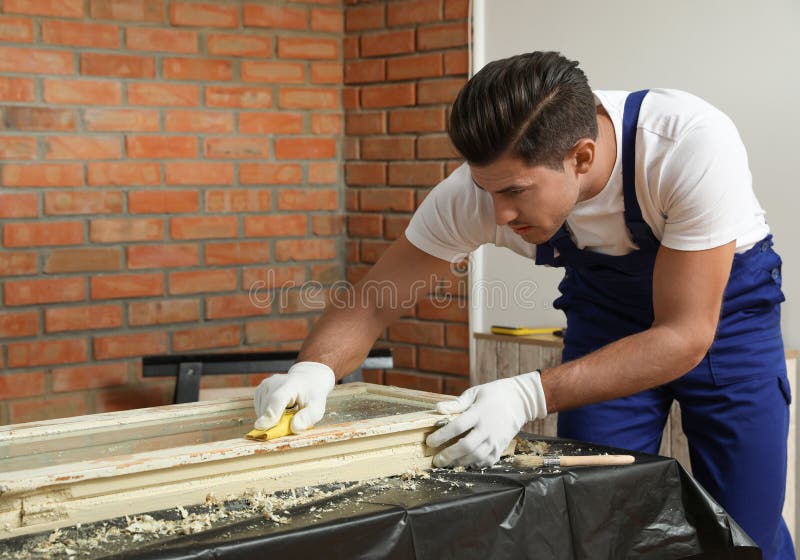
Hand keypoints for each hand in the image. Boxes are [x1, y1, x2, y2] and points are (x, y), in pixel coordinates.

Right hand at [253, 362, 334, 432]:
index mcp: (291, 384)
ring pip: (262, 412)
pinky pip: (260, 411)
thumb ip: (308, 417)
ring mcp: (265, 386)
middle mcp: (274, 382)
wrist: (307, 380)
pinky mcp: (259, 390)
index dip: (270, 414)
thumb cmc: (312, 396)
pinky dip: (268, 416)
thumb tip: (294, 427)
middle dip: (275, 424)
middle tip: (292, 421)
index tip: (259, 427)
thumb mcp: (317, 408)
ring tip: (288, 412)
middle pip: (267, 409)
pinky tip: (280, 410)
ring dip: (272, 420)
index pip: (277, 399)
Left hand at [425, 371, 546, 467]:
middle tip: (436, 460)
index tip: (430, 441)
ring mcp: (496, 440)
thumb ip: (456, 403)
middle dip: (449, 455)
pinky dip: (474, 464)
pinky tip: (464, 462)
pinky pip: (486, 461)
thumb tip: (438, 409)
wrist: (520, 401)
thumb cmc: (493, 395)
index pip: (458, 426)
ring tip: (447, 463)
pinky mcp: (501, 448)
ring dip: (459, 462)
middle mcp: (488, 428)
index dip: (442, 435)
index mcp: (479, 412)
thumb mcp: (474, 393)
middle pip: (467, 446)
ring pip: (476, 457)